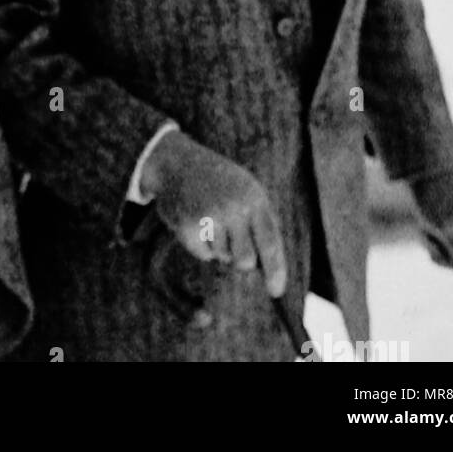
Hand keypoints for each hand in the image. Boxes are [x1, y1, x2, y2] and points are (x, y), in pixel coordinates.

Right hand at [140, 131, 286, 297]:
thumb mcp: (247, 190)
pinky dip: (202, 245)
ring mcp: (209, 216)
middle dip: (241, 260)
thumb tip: (268, 267)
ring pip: (223, 257)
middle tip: (233, 244)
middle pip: (245, 260)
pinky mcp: (188, 226)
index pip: (270, 243)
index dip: (275, 271)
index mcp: (254, 198)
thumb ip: (260, 222)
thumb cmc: (219, 181)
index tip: (275, 291)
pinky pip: (203, 254)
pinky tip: (197, 223)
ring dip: (219, 246)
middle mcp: (233, 208)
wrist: (176, 161)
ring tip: (211, 221)